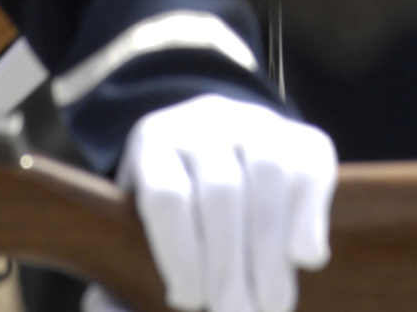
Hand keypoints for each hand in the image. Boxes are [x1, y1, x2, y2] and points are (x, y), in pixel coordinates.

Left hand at [116, 92, 335, 311]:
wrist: (215, 146)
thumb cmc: (173, 212)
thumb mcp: (136, 232)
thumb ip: (119, 277)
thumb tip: (106, 306)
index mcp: (155, 146)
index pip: (167, 195)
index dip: (179, 254)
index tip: (186, 300)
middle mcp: (207, 124)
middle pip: (221, 191)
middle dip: (229, 264)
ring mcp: (259, 124)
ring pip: (268, 174)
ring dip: (271, 250)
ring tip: (271, 303)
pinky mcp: (302, 136)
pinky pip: (309, 170)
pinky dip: (309, 217)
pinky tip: (306, 260)